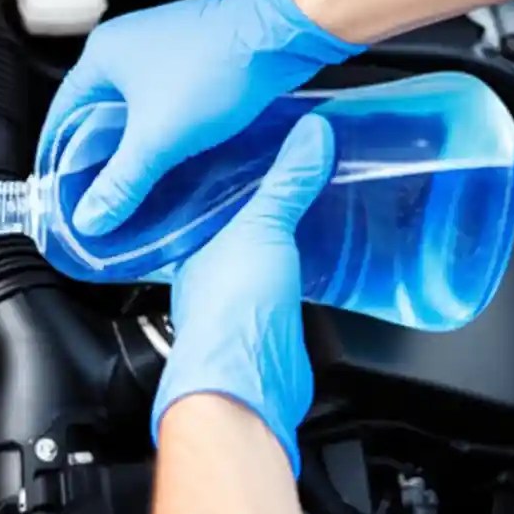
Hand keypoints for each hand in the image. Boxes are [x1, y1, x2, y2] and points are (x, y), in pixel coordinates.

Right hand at [40, 0, 363, 235]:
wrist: (283, 32)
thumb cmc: (220, 63)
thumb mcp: (159, 138)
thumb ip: (122, 183)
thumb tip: (92, 216)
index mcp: (102, 56)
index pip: (62, 112)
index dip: (57, 153)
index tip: (57, 187)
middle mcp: (128, 50)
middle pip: (97, 115)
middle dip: (98, 157)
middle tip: (97, 195)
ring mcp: (163, 54)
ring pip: (135, 113)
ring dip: (134, 148)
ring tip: (134, 187)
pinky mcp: (195, 64)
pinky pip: (165, 108)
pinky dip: (163, 136)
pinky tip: (172, 164)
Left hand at [152, 115, 334, 476]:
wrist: (250, 380)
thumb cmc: (230, 310)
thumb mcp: (260, 226)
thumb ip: (286, 181)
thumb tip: (311, 133)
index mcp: (191, 241)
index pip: (208, 193)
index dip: (232, 167)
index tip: (260, 140)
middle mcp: (209, 267)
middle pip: (237, 221)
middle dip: (263, 195)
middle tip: (296, 160)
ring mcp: (239, 293)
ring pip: (263, 248)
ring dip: (285, 227)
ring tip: (315, 194)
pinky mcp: (271, 318)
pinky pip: (288, 276)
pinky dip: (303, 258)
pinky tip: (322, 247)